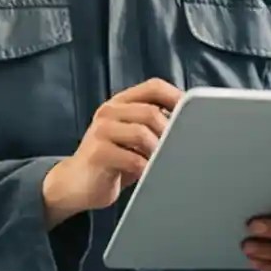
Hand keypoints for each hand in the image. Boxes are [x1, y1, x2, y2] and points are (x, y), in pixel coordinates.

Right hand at [42, 79, 179, 227]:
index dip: (176, 97)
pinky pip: (132, 158)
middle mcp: (109, 112)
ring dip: (158, 151)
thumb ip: (152, 124)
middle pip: (151, 112)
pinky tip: (147, 174)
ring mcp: (100, 131)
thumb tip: (189, 121)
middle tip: (177, 149)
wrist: (76, 183)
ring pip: (142, 133)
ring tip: (161, 163)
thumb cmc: (112, 161)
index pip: (153, 86)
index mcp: (120, 103)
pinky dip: (146, 168)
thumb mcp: (132, 137)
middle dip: (169, 133)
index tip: (194, 113)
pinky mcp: (97, 153)